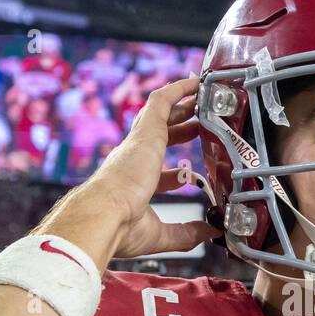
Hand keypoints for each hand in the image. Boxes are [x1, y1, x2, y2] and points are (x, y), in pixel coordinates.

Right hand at [62, 74, 221, 260]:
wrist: (103, 213)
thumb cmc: (120, 226)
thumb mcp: (160, 234)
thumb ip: (186, 233)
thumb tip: (210, 231)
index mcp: (132, 184)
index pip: (156, 173)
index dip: (175, 174)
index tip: (189, 175)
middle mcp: (132, 159)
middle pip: (159, 137)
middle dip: (179, 129)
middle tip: (198, 123)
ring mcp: (138, 143)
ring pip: (160, 115)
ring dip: (180, 105)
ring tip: (199, 95)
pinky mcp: (146, 131)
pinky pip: (161, 101)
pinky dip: (178, 90)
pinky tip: (194, 82)